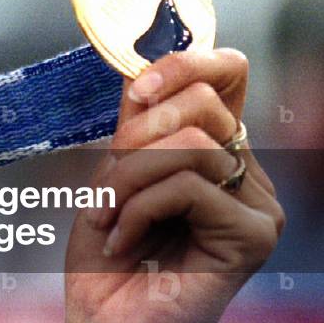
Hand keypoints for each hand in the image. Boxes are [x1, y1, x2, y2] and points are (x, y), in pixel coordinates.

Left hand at [64, 48, 284, 322]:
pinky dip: (137, 209)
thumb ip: (134, 124)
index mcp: (219, 153)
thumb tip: (138, 67)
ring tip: (108, 218)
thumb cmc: (105, 261)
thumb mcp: (112, 173)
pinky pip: (186, 186)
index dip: (184, 64)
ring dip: (127, 179)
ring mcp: (256, 208)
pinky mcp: (252, 237)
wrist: (103, 322)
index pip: (228, 75)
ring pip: (189, 145)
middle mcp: (249, 176)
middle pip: (204, 103)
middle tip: (108, 182)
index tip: (135, 89)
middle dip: (136, 135)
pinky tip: (124, 243)